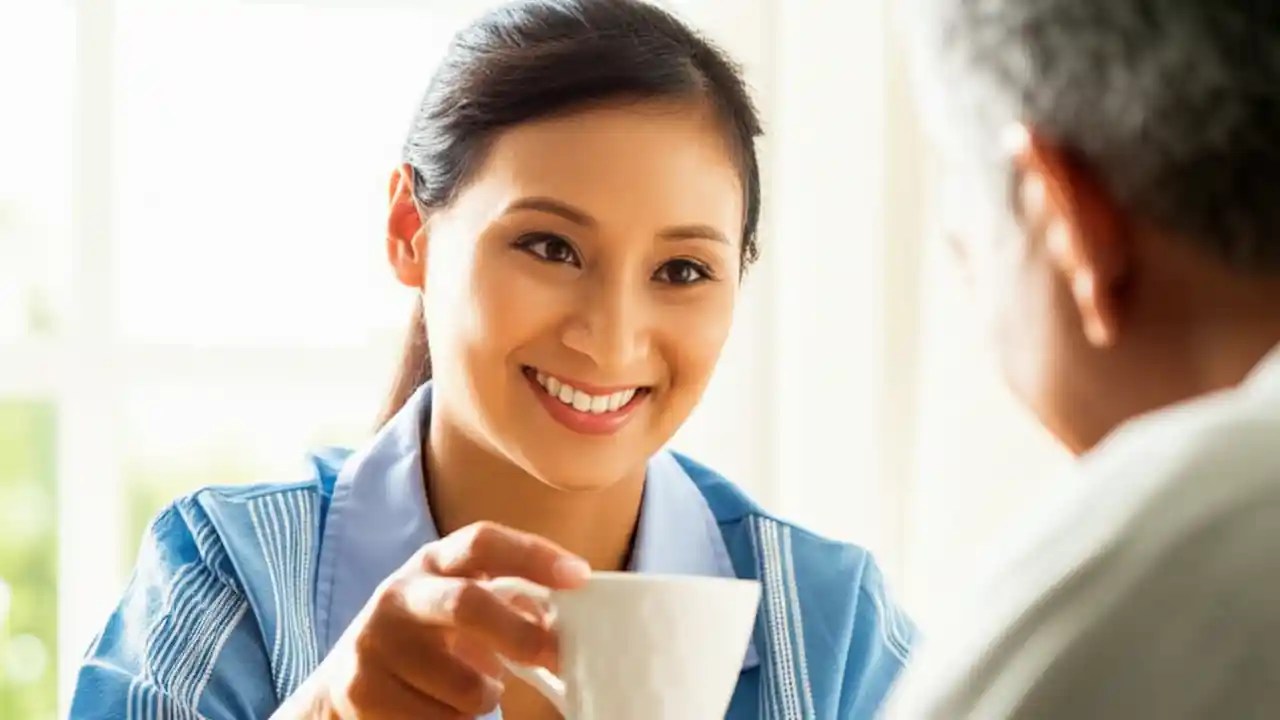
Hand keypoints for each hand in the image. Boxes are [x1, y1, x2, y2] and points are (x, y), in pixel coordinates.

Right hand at [275, 521, 589, 718]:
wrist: (348, 679)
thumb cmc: (430, 638)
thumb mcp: (463, 606)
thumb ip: (511, 604)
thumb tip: (562, 624)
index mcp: (434, 562)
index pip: (484, 541)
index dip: (533, 555)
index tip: (579, 576)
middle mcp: (400, 593)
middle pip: (466, 604)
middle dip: (518, 635)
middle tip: (555, 656)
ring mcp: (375, 640)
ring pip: (463, 685)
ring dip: (486, 696)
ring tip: (474, 689)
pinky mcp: (361, 688)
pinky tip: (439, 705)